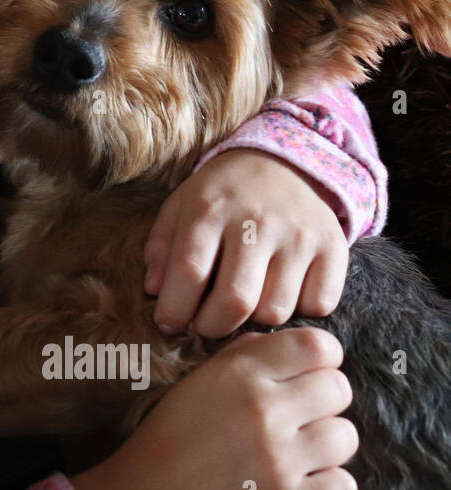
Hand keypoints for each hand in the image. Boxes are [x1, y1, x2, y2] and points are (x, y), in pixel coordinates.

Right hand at [70, 328, 358, 489]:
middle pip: (339, 389)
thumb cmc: (167, 440)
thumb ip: (241, 359)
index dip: (321, 358)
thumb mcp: (195, 383)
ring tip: (297, 451)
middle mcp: (263, 411)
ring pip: (345, 437)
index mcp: (238, 374)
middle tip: (299, 416)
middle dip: (323, 401)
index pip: (316, 345)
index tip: (309, 372)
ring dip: (326, 444)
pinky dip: (327, 486)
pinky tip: (300, 483)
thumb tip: (286, 349)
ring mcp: (279, 459)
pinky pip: (344, 486)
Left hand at [144, 148, 348, 338]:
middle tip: (205, 325)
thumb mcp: (179, 208)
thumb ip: (161, 249)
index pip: (189, 272)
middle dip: (213, 326)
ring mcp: (299, 235)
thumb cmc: (220, 195)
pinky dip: (299, 311)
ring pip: (276, 311)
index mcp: (209, 209)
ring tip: (243, 303)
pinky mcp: (333, 247)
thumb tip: (155, 292)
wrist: (282, 162)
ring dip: (254, 321)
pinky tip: (280, 293)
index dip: (174, 310)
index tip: (168, 324)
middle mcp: (256, 222)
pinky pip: (319, 305)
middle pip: (235, 301)